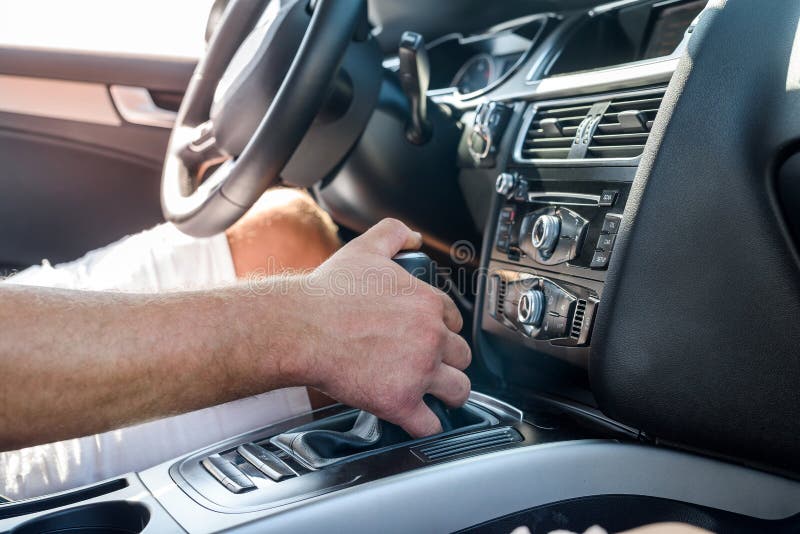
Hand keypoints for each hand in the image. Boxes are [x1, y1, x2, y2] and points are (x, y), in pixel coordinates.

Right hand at [295, 219, 471, 436]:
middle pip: (462, 356)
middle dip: (447, 361)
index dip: (442, 330)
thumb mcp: (365, 248)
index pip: (455, 321)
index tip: (428, 337)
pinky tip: (417, 419)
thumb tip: (415, 237)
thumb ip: (394, 233)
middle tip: (428, 365)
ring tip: (433, 395)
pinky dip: (425, 424)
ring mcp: (419, 371)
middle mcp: (431, 337)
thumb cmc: (328, 293)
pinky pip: (431, 424)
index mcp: (428, 303)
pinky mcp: (401, 401)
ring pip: (458, 390)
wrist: (301, 327)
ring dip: (448, 393)